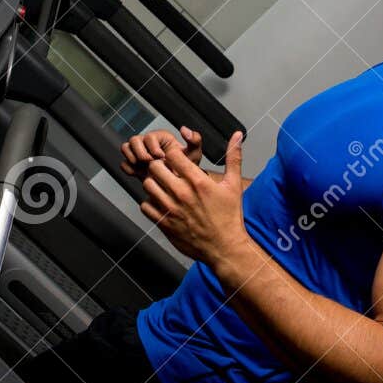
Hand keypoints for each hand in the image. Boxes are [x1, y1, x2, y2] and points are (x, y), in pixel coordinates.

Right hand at [121, 126, 202, 175]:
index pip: (149, 137)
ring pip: (126, 148)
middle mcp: (148, 143)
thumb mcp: (194, 153)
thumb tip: (184, 129)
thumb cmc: (186, 166)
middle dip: (141, 152)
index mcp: (160, 137)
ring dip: (132, 158)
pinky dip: (128, 168)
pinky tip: (139, 174)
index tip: (161, 157)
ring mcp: (139, 153)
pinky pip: (124, 163)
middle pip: (134, 140)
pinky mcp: (134, 164)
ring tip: (143, 168)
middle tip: (150, 163)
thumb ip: (194, 140)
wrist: (179, 183)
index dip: (153, 147)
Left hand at [139, 131, 245, 266]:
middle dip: (160, 166)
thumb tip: (237, 135)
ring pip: (147, 185)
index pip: (172, 154)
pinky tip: (161, 203)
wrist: (224, 247)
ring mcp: (171, 209)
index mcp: (197, 181)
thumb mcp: (233, 185)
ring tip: (163, 187)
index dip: (172, 153)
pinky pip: (145, 206)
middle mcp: (182, 193)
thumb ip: (233, 157)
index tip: (176, 159)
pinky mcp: (164, 223)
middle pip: (155, 167)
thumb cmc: (230, 217)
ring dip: (154, 183)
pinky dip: (150, 202)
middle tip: (167, 172)